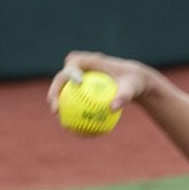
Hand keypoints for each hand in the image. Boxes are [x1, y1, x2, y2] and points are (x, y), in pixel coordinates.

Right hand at [46, 51, 162, 114]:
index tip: (77, 84)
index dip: (70, 73)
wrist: (133, 81)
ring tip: (60, 120)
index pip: (74, 63)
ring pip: (63, 90)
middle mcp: (80, 67)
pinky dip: (71, 112)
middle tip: (56, 109)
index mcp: (91, 60)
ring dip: (57, 104)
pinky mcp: (79, 88)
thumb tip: (113, 108)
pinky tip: (71, 128)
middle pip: (62, 77)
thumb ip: (124, 96)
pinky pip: (72, 100)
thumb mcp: (132, 88)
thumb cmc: (133, 82)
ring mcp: (78, 78)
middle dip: (55, 91)